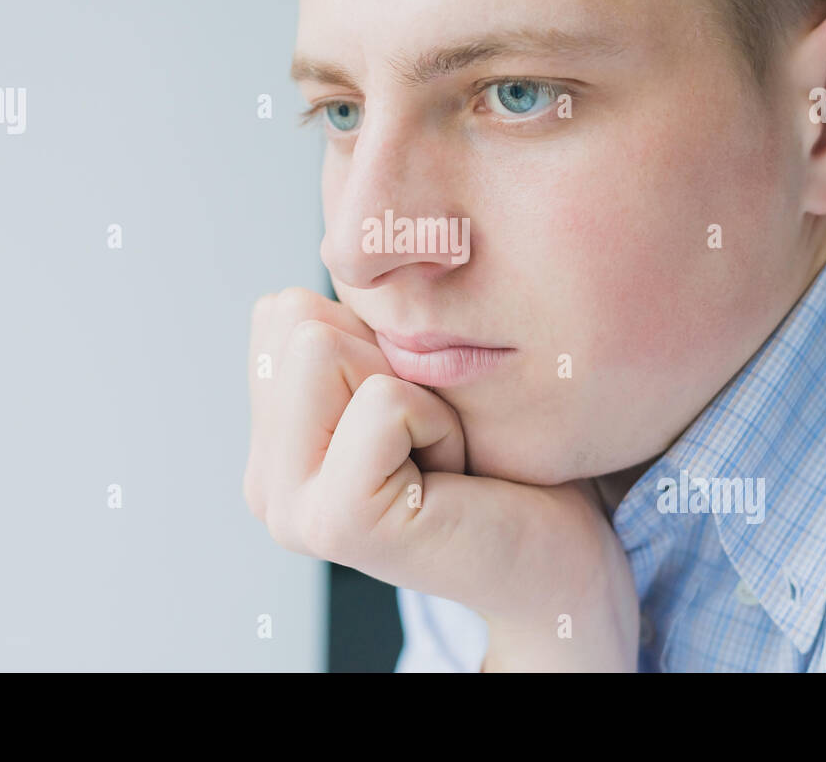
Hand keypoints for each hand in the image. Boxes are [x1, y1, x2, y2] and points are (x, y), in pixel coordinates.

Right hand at [244, 287, 639, 669]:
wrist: (558, 558)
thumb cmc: (497, 456)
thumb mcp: (408, 374)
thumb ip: (349, 334)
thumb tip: (341, 267)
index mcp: (272, 444)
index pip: (282, 311)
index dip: (369, 336)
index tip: (411, 409)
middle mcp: (267, 483)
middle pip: (294, 318)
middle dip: (386, 357)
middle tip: (427, 434)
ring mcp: (292, 510)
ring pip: (324, 346)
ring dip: (413, 388)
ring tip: (438, 452)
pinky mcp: (338, 524)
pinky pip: (384, 400)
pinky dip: (438, 421)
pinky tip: (452, 477)